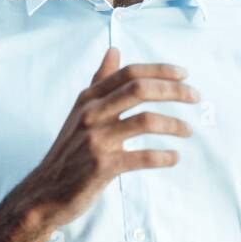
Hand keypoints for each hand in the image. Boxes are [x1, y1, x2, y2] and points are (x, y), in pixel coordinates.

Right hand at [13, 47, 197, 230]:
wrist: (45, 191)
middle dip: (173, 90)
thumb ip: (100, 81)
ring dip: (174, 124)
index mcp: (88, 98)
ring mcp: (96, 140)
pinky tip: (174, 158)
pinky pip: (141, 157)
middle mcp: (91, 114)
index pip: (129, 73)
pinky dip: (163, 157)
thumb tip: (114, 50)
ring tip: (188, 131)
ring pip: (145, 121)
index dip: (160, 70)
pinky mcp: (102, 166)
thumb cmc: (69, 150)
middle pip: (139, 90)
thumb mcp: (81, 111)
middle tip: (195, 97)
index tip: (184, 74)